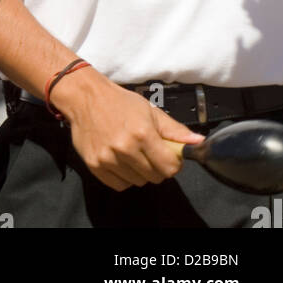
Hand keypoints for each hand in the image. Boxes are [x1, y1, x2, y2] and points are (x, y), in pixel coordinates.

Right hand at [51, 68, 204, 191]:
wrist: (85, 98)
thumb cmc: (119, 102)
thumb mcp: (150, 110)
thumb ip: (175, 130)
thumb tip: (198, 142)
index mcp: (142, 133)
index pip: (170, 167)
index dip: (173, 162)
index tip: (167, 154)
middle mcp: (125, 148)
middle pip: (156, 177)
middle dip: (157, 167)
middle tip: (148, 151)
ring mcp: (108, 159)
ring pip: (138, 182)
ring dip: (139, 172)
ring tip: (131, 153)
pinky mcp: (95, 166)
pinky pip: (120, 185)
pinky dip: (124, 176)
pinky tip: (120, 160)